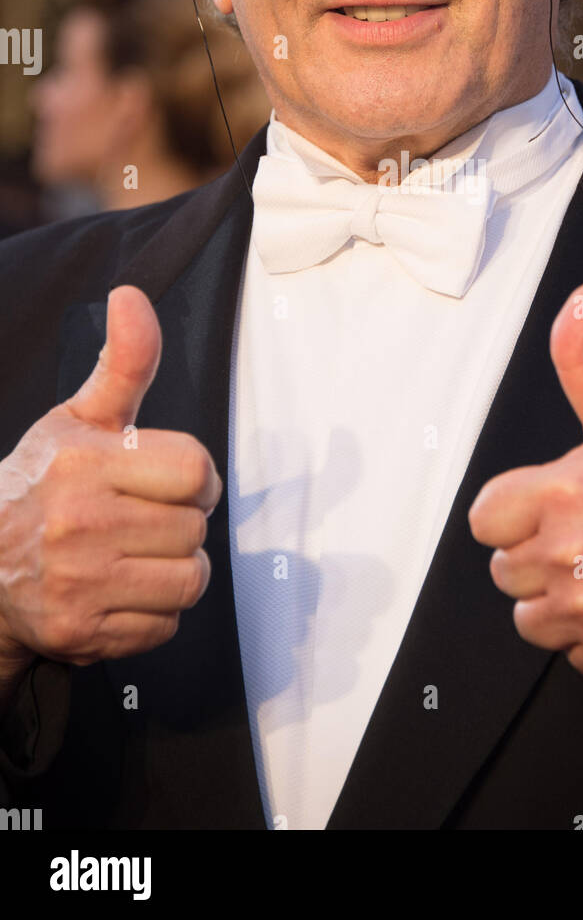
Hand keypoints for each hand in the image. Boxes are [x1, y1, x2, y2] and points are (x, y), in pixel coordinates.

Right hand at [0, 286, 221, 680]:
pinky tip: (119, 590)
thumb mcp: (79, 418)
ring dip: (174, 569)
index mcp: (83, 462)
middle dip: (179, 523)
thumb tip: (132, 297)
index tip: (167, 479)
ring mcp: (77, 583)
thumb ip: (124, 362)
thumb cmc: (40, 485)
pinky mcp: (80, 633)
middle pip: (195, 527)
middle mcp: (77, 523)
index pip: (196, 470)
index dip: (193, 476)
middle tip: (141, 519)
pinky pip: (165, 625)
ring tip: (136, 554)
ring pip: (189, 579)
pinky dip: (153, 613)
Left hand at [468, 282, 582, 689]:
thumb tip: (582, 297)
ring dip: (560, 603)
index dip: (513, 513)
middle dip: (539, 557)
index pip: (485, 519)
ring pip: (530, 619)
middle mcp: (570, 555)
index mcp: (563, 491)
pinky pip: (572, 656)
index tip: (549, 509)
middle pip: (505, 571)